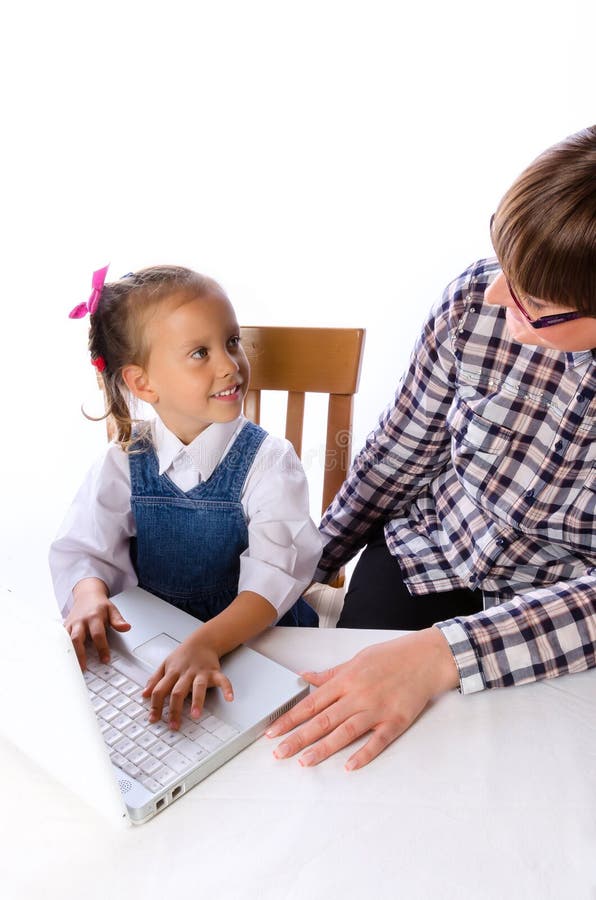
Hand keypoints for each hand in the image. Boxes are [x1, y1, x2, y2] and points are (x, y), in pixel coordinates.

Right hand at [64, 578, 130, 669]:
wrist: (87, 595)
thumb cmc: (99, 605)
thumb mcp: (112, 610)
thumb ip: (118, 620)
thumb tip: (126, 627)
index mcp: (94, 617)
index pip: (98, 634)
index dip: (102, 648)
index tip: (105, 659)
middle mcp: (81, 621)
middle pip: (78, 638)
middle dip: (80, 654)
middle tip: (84, 668)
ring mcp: (71, 624)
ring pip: (67, 640)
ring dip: (69, 654)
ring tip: (73, 667)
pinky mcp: (65, 627)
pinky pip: (61, 639)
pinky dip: (61, 649)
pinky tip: (63, 659)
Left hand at [142, 632, 233, 729]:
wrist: (202, 641)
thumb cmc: (183, 655)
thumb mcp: (165, 664)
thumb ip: (154, 680)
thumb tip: (144, 695)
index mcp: (172, 672)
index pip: (160, 689)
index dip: (156, 705)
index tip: (154, 719)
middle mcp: (186, 673)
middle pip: (178, 691)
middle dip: (175, 709)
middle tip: (174, 725)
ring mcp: (201, 672)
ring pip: (198, 687)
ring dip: (197, 701)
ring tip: (196, 715)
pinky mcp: (214, 672)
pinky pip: (222, 680)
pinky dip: (227, 688)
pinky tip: (230, 698)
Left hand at [266, 628, 458, 769]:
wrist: (426, 657)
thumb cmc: (392, 656)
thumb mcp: (356, 659)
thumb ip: (330, 673)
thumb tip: (306, 676)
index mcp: (346, 679)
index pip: (311, 703)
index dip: (290, 719)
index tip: (273, 732)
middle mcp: (358, 695)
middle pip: (323, 720)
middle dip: (298, 738)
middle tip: (279, 753)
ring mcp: (377, 709)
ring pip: (345, 732)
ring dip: (323, 748)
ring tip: (304, 761)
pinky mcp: (396, 721)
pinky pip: (377, 741)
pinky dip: (363, 754)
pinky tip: (348, 766)